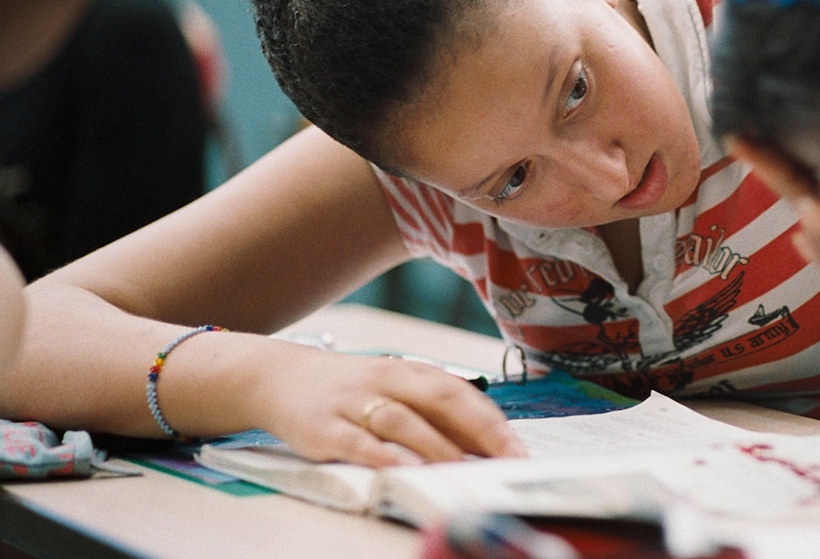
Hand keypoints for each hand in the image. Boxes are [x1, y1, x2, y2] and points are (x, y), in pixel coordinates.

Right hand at [249, 349, 525, 466]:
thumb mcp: (395, 389)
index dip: (492, 421)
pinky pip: (355, 441)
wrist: (280, 377)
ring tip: (462, 469)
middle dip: (478, 431)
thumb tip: (484, 445)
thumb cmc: (352, 390)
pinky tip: (401, 469)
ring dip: (435, 444)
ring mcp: (354, 403)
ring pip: (402, 420)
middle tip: (505, 460)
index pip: (461, 393)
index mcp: (411, 371)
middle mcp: (387, 381)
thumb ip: (434, 413)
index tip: (518, 450)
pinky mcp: (324, 427)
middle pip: (440, 399)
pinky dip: (380, 455)